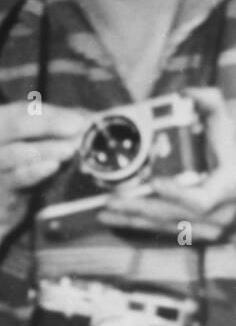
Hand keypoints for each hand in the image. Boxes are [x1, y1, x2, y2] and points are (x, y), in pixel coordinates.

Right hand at [0, 102, 90, 228]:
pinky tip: (53, 166)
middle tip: (77, 127)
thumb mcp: (27, 141)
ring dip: (48, 149)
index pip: (23, 110)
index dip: (53, 114)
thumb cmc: (14, 165)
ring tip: (71, 148)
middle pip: (16, 125)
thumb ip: (51, 127)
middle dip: (50, 125)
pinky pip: (17, 176)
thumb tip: (85, 118)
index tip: (81, 118)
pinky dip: (37, 171)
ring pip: (17, 152)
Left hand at [99, 88, 235, 242]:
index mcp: (228, 185)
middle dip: (140, 208)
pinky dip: (142, 225)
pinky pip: (168, 232)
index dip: (179, 194)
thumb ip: (210, 104)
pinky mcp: (201, 232)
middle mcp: (221, 212)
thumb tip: (187, 92)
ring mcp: (212, 226)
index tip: (157, 183)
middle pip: (175, 216)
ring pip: (168, 227)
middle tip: (110, 201)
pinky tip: (117, 220)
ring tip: (104, 213)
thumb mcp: (227, 124)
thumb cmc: (235, 149)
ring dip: (135, 220)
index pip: (201, 200)